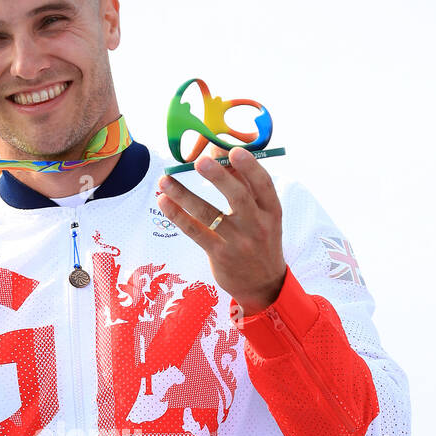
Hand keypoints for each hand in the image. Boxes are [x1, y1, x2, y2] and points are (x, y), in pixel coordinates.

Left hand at [155, 145, 286, 314]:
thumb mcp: (262, 215)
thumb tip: (221, 152)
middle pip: (238, 197)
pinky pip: (195, 231)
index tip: (233, 150)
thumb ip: (244, 185)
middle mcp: (257, 225)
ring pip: (209, 214)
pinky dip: (178, 215)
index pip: (263, 184)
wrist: (262, 284)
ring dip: (184, 194)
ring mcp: (238, 242)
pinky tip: (164, 201)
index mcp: (271, 210)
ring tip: (165, 180)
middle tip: (199, 161)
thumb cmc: (260, 239)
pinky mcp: (219, 255)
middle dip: (218, 177)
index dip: (249, 166)